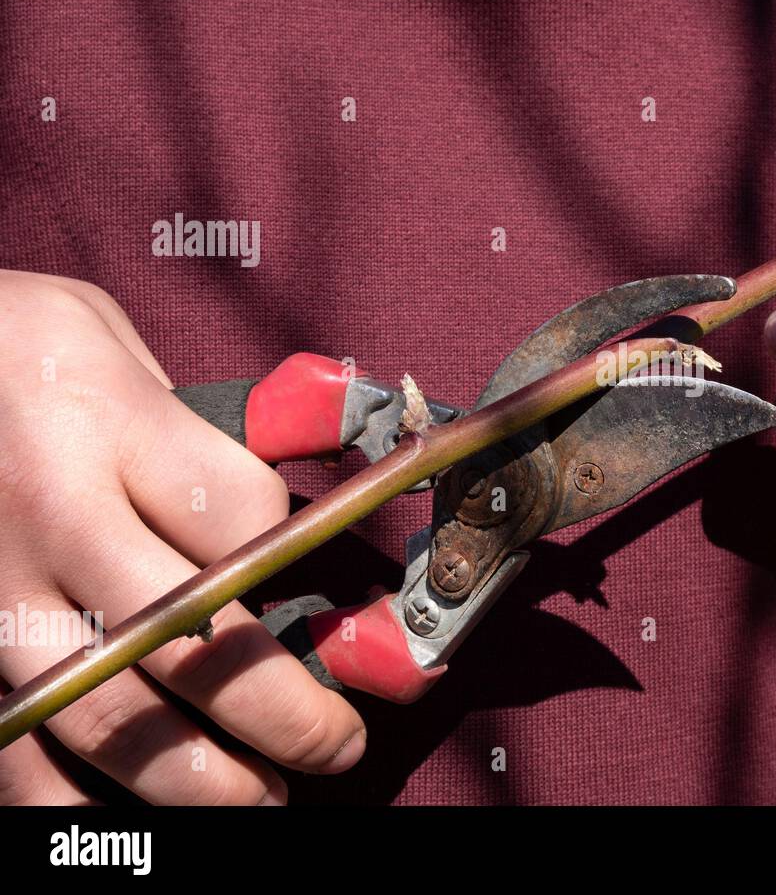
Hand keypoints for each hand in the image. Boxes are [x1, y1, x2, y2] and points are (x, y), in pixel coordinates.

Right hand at [0, 271, 364, 803]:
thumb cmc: (24, 350)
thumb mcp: (124, 345)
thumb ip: (212, 429)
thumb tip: (299, 521)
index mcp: (113, 422)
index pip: (244, 520)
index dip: (305, 573)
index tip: (348, 612)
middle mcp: (54, 511)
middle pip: (193, 637)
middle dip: (281, 712)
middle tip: (336, 745)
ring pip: (106, 714)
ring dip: (196, 779)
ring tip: (261, 801)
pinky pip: (11, 748)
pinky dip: (69, 808)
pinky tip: (136, 825)